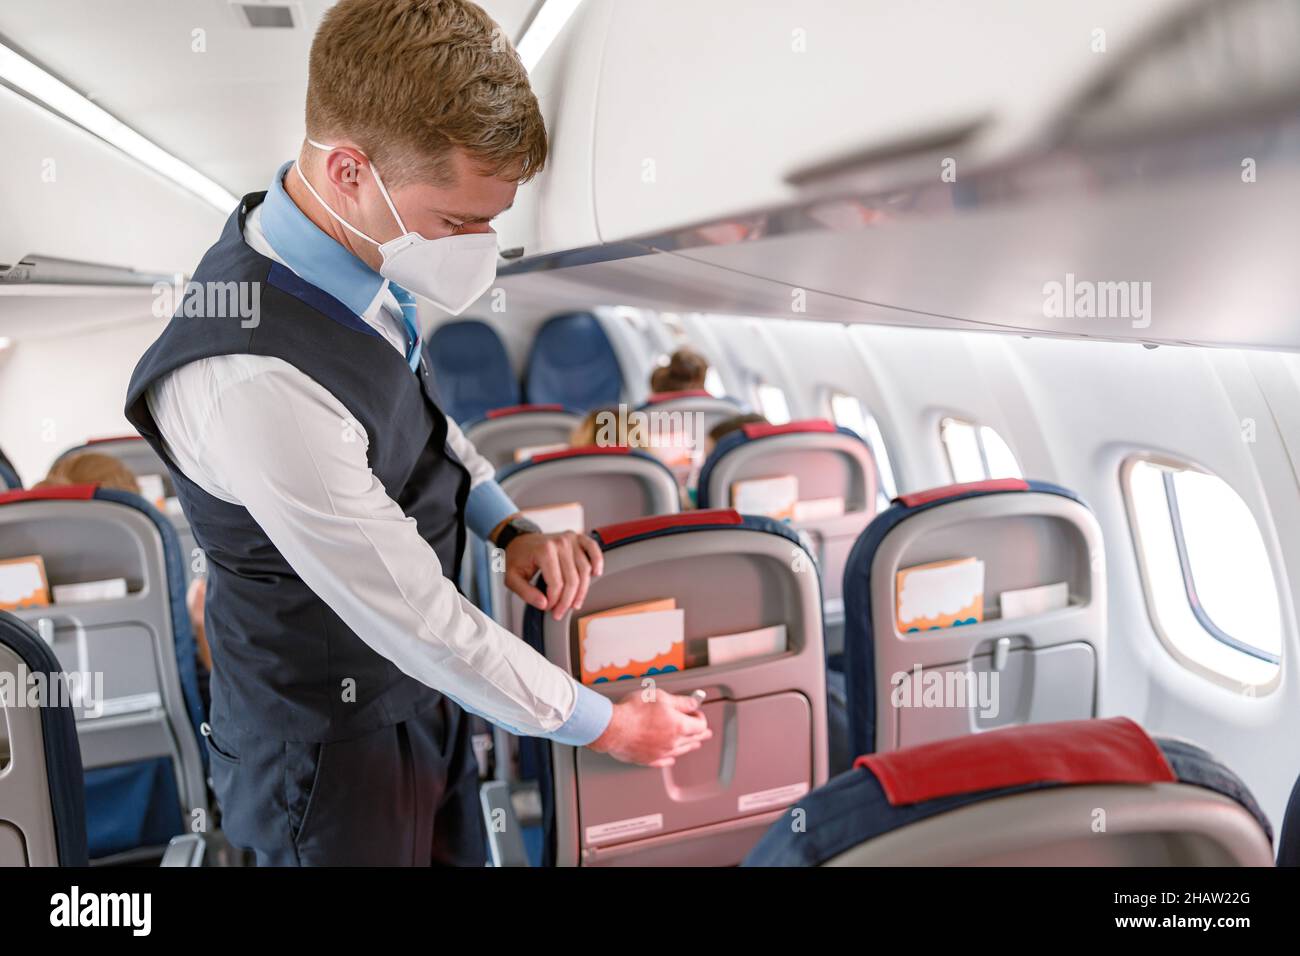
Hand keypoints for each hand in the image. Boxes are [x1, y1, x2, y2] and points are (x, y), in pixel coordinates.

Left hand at [503, 530, 604, 620]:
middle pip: (573, 580)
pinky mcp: (577, 538)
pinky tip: (596, 573)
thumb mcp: (511, 578)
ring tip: (575, 603)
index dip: (554, 601)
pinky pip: (593, 549)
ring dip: (582, 591)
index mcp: (544, 551)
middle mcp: (560, 543)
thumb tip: (544, 604)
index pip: (556, 584)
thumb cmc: (517, 557)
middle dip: (567, 601)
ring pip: (585, 570)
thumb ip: (525, 593)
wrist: (520, 540)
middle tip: (561, 612)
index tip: (549, 608)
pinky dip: (598, 561)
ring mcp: (571, 539)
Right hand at [589, 690, 711, 766]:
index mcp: (679, 726)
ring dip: (689, 746)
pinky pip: (664, 762)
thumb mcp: (661, 697)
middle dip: (700, 734)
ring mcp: (661, 753)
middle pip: (693, 740)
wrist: (613, 728)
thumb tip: (694, 704)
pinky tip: (671, 758)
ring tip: (694, 745)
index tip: (697, 714)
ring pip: (681, 751)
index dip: (700, 718)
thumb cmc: (634, 711)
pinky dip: (670, 759)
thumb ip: (681, 702)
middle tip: (705, 733)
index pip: (700, 725)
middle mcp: (673, 742)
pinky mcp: (648, 759)